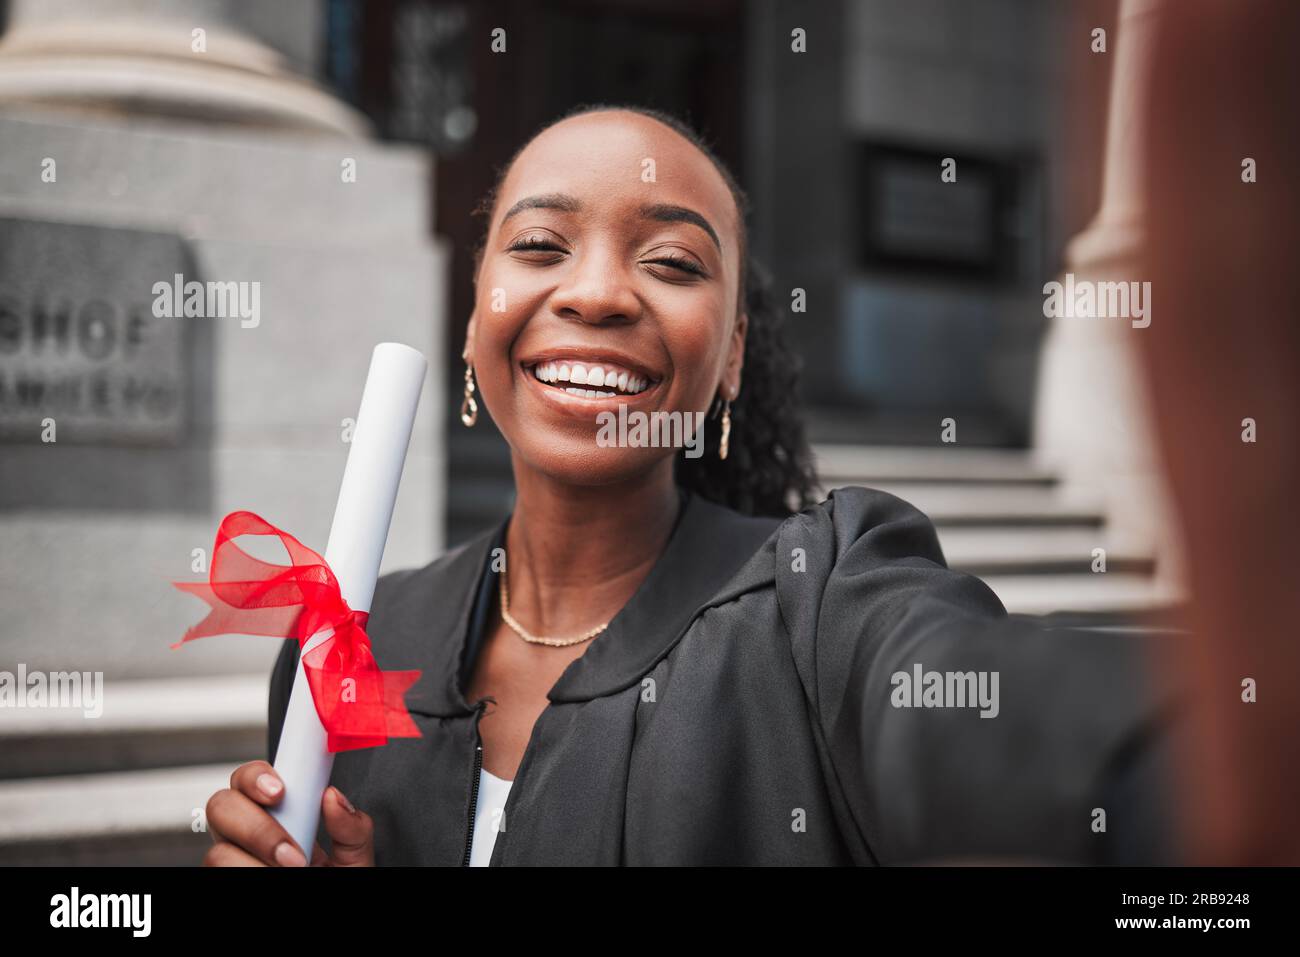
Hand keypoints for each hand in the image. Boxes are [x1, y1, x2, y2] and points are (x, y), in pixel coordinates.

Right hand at [203, 760, 374, 865]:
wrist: (324, 931)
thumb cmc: (334, 881)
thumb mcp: (354, 857)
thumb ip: (352, 828)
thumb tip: (334, 798)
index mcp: (278, 815)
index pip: (251, 779)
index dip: (256, 777)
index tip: (280, 791)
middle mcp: (247, 836)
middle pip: (222, 805)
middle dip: (256, 826)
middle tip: (289, 850)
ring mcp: (233, 861)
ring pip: (218, 849)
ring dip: (256, 860)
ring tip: (292, 870)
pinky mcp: (223, 879)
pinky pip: (218, 873)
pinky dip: (250, 871)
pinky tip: (273, 876)